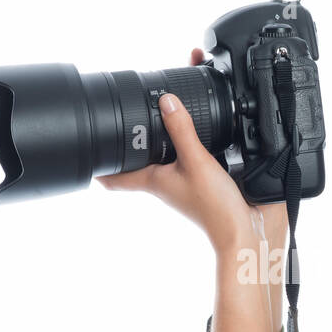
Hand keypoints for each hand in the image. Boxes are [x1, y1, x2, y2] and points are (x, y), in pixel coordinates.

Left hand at [94, 47, 252, 249]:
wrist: (242, 230)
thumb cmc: (214, 207)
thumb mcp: (195, 161)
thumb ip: (181, 129)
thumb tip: (166, 101)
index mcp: (152, 180)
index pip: (113, 178)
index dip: (98, 165)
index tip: (89, 146)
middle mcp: (163, 182)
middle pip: (136, 163)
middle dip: (128, 144)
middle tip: (121, 121)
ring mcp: (181, 183)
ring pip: (160, 160)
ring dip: (157, 142)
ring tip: (153, 120)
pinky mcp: (200, 182)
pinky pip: (185, 160)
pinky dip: (184, 146)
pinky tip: (194, 135)